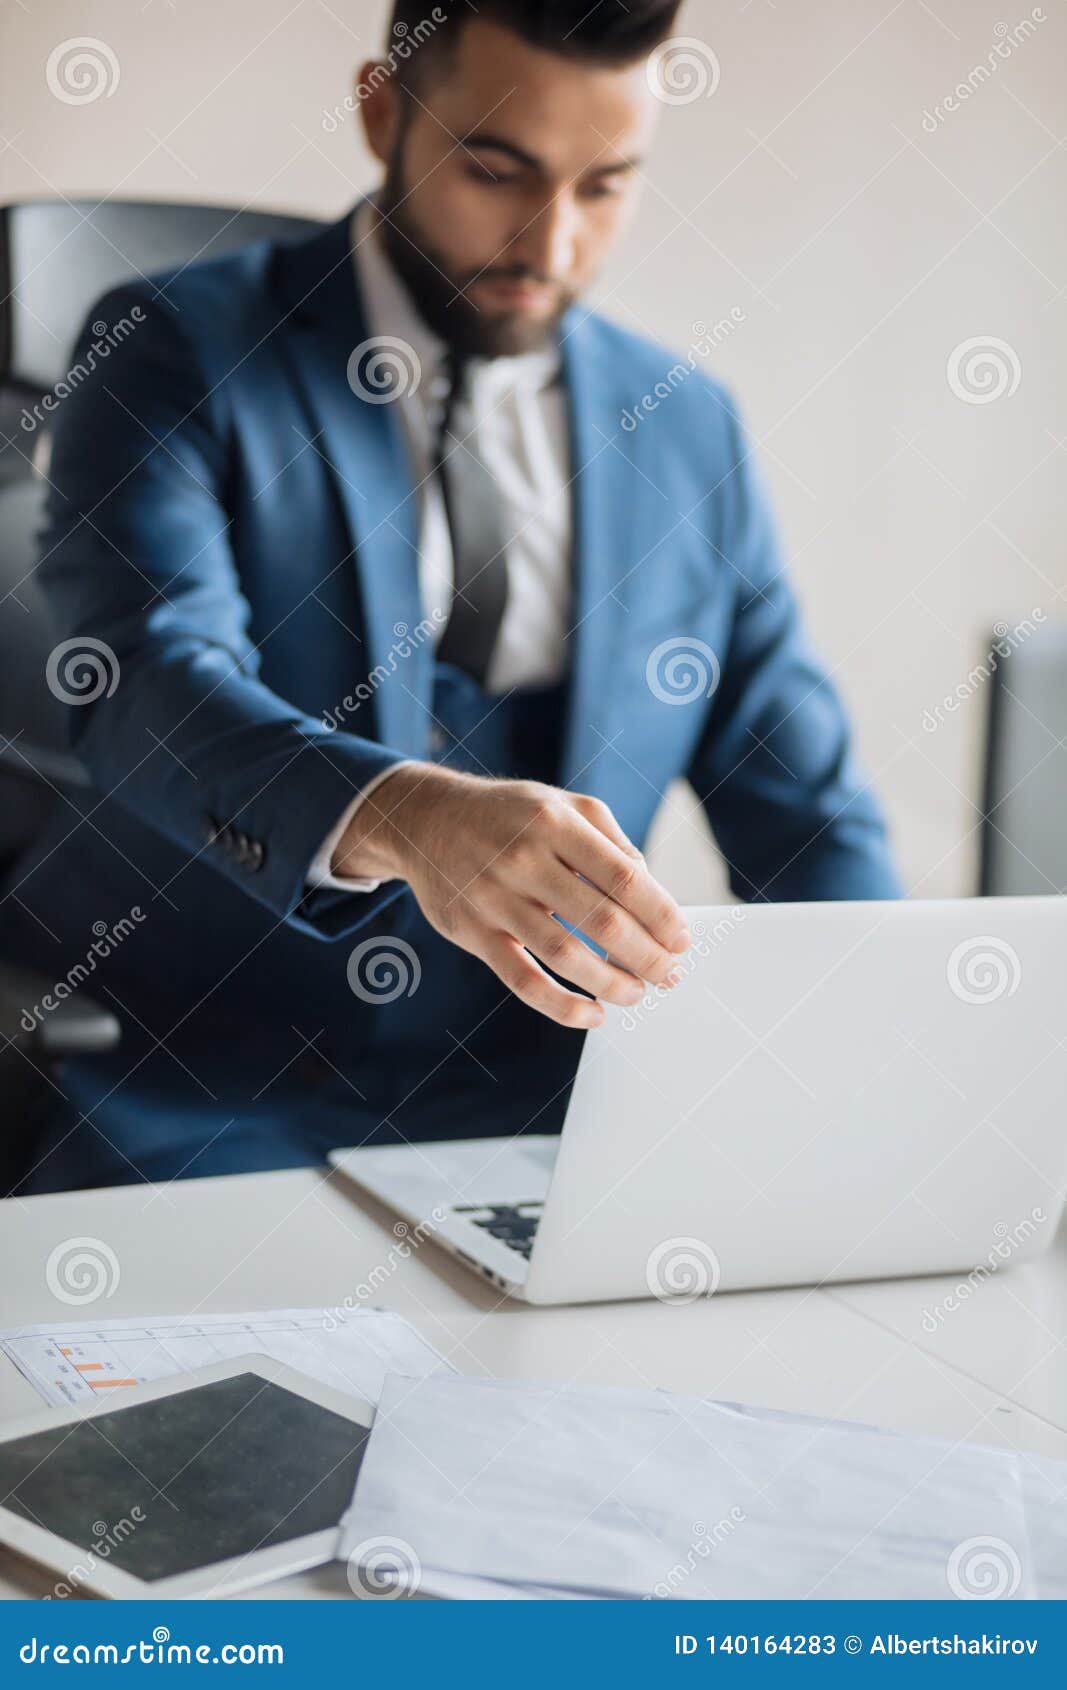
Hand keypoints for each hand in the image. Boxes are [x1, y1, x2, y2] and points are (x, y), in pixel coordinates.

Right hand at [332, 763, 690, 1028]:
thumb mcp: (563, 805)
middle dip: (647, 956)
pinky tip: (592, 1014)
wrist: (425, 819)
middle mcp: (525, 858)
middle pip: (602, 921)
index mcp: (556, 823)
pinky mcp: (473, 932)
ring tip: (637, 994)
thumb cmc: (509, 815)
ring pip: (565, 955)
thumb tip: (655, 895)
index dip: (661, 915)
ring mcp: (495, 898)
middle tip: (670, 976)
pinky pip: (522, 980)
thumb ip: (611, 843)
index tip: (682, 940)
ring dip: (612, 984)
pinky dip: (562, 1006)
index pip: (625, 877)